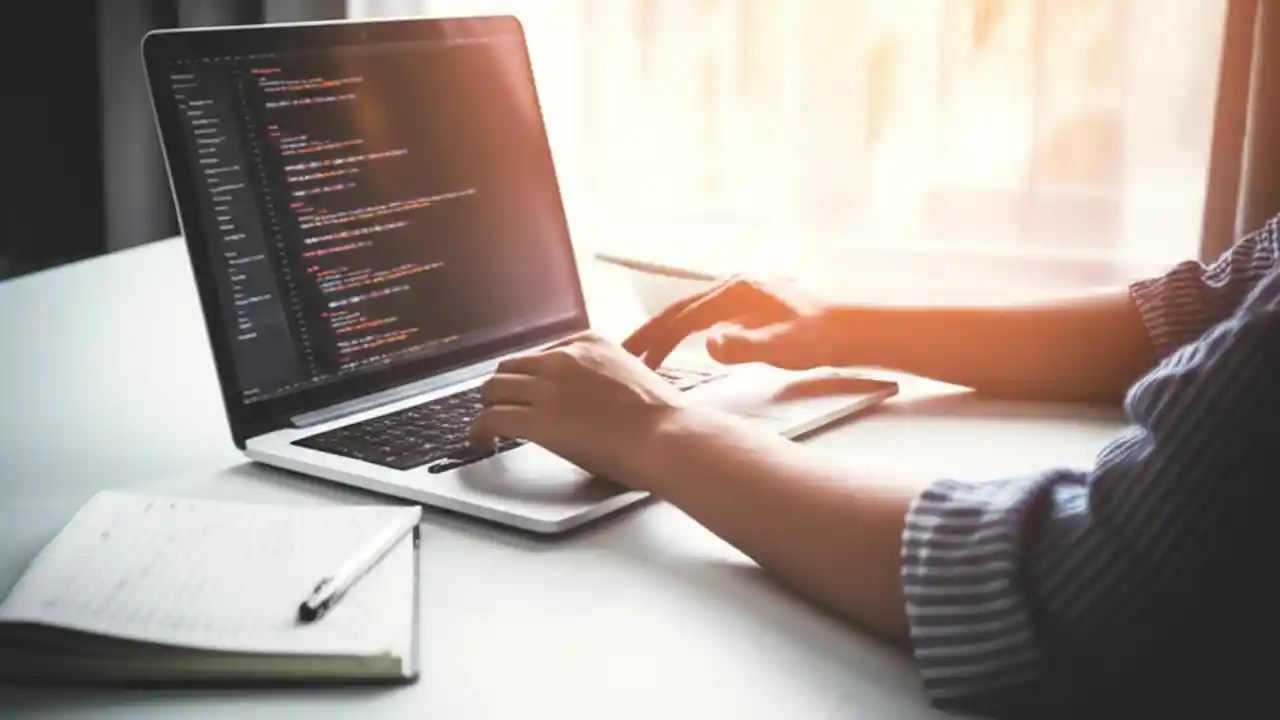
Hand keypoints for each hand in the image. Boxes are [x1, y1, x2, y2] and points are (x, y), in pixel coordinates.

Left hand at [470, 332, 687, 486]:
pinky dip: (479, 431)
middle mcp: (563, 358)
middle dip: (505, 389)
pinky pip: (491, 418)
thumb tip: (589, 399)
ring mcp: (548, 388)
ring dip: (489, 407)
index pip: (541, 354)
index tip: (531, 393)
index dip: (531, 378)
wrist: (666, 436)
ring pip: (493, 389)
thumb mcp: (630, 376)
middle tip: (506, 409)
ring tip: (491, 428)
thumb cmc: (661, 418)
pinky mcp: (539, 420)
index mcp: (588, 342)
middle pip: (510, 366)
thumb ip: (602, 377)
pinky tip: (482, 443)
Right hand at [623, 276, 839, 369]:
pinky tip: (674, 355)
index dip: (653, 336)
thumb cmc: (820, 338)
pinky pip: (704, 324)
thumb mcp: (783, 346)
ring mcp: (740, 299)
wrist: (850, 333)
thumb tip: (708, 344)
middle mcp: (734, 288)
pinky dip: (683, 339)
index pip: (683, 315)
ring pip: (689, 318)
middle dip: (649, 335)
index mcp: (736, 290)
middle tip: (620, 356)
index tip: (630, 354)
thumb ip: (745, 346)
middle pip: (679, 312)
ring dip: (664, 338)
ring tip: (640, 359)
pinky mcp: (746, 311)